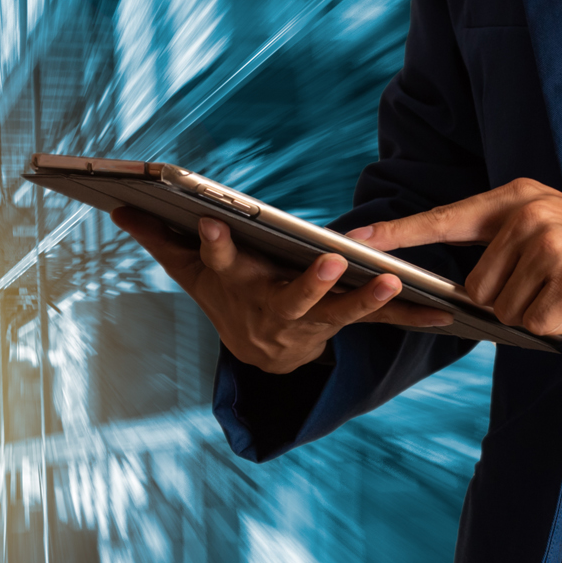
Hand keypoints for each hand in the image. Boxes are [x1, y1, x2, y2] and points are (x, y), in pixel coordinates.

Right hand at [111, 207, 454, 374]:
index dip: (216, 247)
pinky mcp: (343, 328)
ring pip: (341, 314)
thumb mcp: (192, 274)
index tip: (213, 225)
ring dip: (367, 299)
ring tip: (393, 281)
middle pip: (292, 298)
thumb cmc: (227, 299)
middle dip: (310, 282)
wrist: (260, 357)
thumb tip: (117, 205)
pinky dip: (410, 317)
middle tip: (330, 260)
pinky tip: (444, 312)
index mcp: (237, 289)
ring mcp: (312, 324)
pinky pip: (379, 324)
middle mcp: (274, 310)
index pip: (221, 264)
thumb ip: (160, 239)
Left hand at [348, 178, 561, 335]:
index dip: (397, 232)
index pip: (443, 217)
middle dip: (508, 303)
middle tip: (549, 288)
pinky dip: (555, 325)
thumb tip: (461, 288)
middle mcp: (526, 213)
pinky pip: (534, 322)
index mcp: (514, 199)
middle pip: (476, 287)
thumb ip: (500, 246)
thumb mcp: (546, 231)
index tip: (355, 239)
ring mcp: (548, 240)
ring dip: (533, 315)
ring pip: (502, 309)